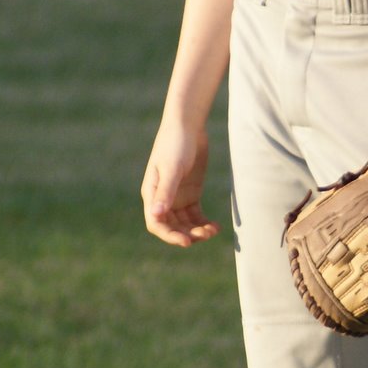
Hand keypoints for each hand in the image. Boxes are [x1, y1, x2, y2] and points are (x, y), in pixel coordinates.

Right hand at [141, 123, 220, 247]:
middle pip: (172, 227)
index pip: (156, 223)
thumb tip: (156, 215)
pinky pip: (196, 215)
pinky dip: (204, 223)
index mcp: (152, 194)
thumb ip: (166, 192)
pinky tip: (216, 226)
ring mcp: (177, 197)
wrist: (188, 125)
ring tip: (213, 230)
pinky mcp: (191, 193)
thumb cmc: (175, 143)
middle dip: (187, 234)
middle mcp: (163, 199)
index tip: (187, 241)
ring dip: (197, 230)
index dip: (169, 236)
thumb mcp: (172, 168)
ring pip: (185, 223)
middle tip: (206, 235)